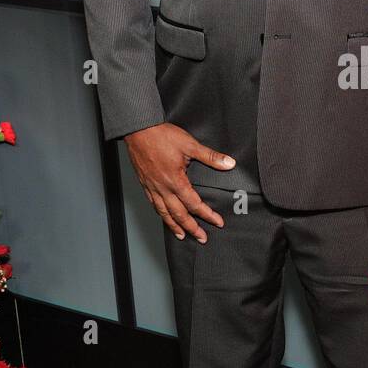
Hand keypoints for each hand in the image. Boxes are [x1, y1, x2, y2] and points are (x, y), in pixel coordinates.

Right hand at [124, 122, 234, 241]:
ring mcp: (152, 187)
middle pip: (179, 214)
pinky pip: (153, 204)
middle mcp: (163, 188)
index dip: (207, 214)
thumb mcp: (190, 145)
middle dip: (192, 228)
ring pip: (164, 212)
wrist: (138, 130)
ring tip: (181, 235)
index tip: (217, 222)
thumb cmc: (162, 136)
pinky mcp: (145, 183)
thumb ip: (210, 157)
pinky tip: (164, 217)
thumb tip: (229, 163)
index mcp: (176, 181)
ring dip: (174, 226)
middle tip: (202, 237)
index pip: (194, 204)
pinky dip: (160, 214)